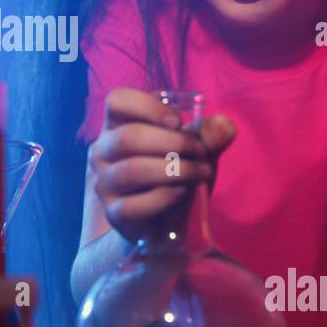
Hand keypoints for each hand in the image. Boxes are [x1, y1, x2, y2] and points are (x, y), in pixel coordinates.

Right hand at [88, 87, 235, 243]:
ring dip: (174, 170)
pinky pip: (133, 205)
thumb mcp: (195, 152)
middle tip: (200, 152)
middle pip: (127, 137)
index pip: (117, 101)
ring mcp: (104, 183)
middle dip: (173, 142)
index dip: (147, 106)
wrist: (162, 225)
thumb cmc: (174, 175)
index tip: (178, 121)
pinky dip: (163, 198)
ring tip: (199, 173)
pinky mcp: (113, 213)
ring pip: (132, 170)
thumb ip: (209, 136)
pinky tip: (181, 193)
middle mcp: (103, 151)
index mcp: (118, 125)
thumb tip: (224, 126)